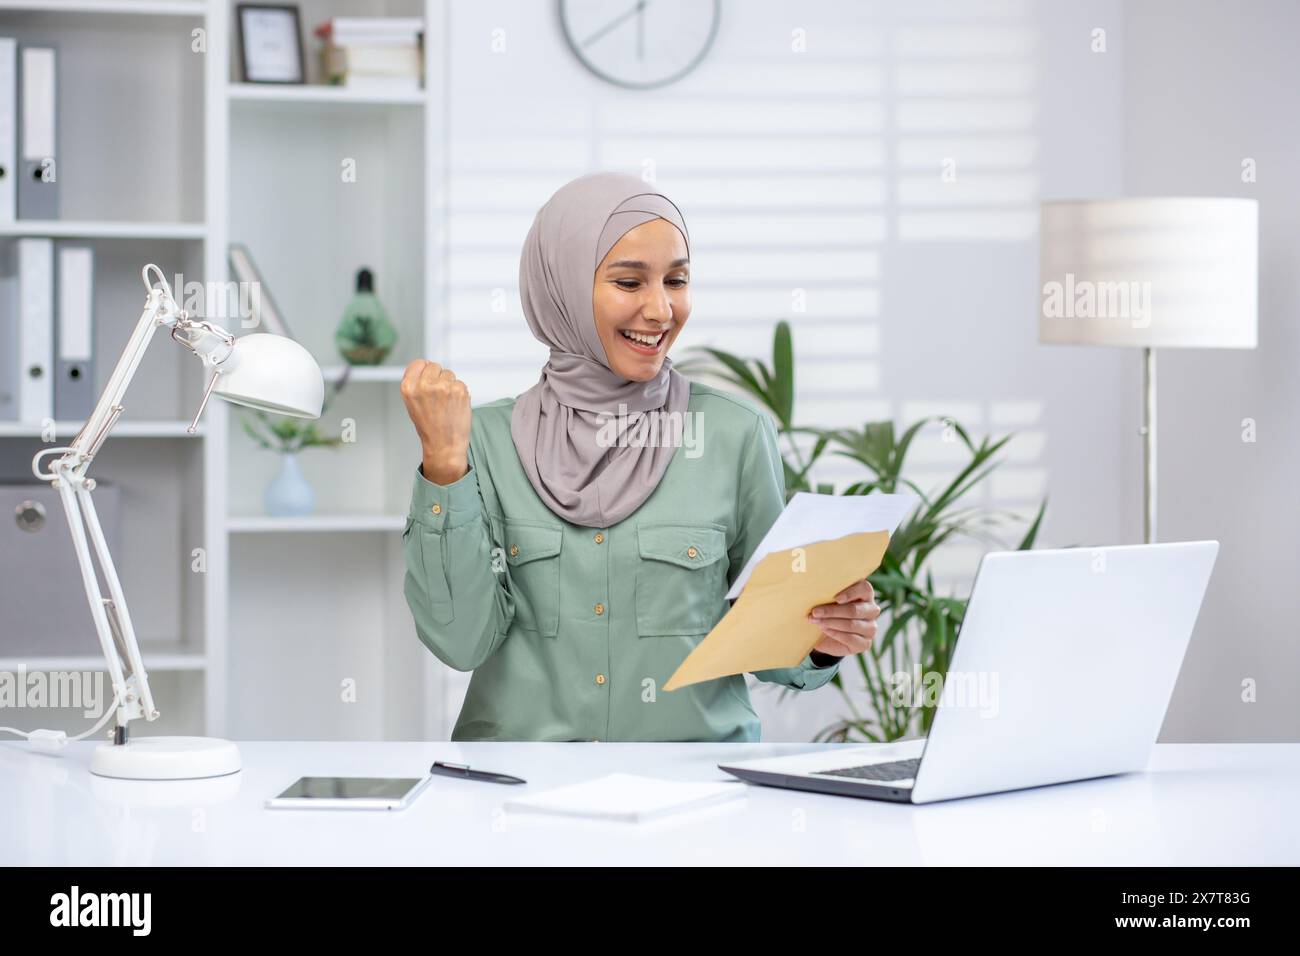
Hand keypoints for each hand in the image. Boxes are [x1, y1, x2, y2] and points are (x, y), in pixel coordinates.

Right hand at [400, 360, 470, 484]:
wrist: (444, 445)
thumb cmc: (429, 426)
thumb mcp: (412, 404)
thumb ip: (416, 383)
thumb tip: (427, 365)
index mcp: (408, 388)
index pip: (418, 363)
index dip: (425, 370)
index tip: (428, 380)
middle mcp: (424, 385)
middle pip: (435, 366)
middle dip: (438, 377)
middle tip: (438, 397)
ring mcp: (442, 387)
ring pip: (449, 374)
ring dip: (449, 385)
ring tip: (446, 404)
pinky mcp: (458, 390)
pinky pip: (460, 383)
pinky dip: (460, 393)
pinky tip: (455, 406)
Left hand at [807, 578, 879, 658]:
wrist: (826, 636)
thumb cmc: (827, 611)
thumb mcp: (826, 601)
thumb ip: (826, 594)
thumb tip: (812, 590)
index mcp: (865, 594)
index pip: (865, 589)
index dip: (851, 593)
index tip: (836, 598)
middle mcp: (871, 610)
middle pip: (855, 609)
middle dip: (832, 611)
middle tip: (815, 612)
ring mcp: (870, 627)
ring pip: (852, 624)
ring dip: (831, 623)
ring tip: (816, 621)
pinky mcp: (865, 643)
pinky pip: (851, 639)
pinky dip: (835, 634)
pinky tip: (825, 630)